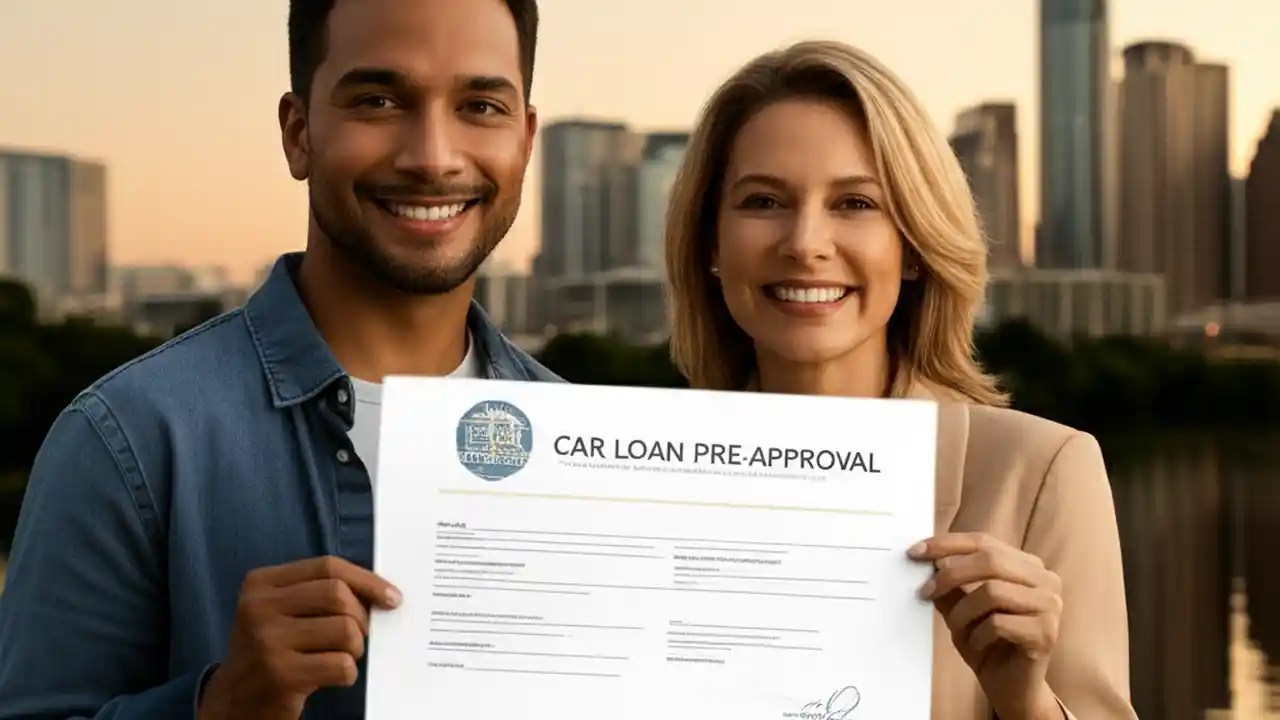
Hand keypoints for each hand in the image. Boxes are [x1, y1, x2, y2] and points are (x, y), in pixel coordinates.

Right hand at [196, 556, 402, 719]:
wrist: (233, 702)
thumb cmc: (271, 652)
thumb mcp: (280, 612)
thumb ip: (318, 593)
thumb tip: (381, 591)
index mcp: (261, 584)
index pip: (328, 566)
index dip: (366, 580)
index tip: (391, 597)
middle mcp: (259, 608)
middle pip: (338, 595)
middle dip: (361, 617)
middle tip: (358, 636)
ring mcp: (267, 641)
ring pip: (345, 630)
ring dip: (354, 648)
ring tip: (339, 657)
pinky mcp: (281, 675)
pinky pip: (341, 664)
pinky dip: (347, 673)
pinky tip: (330, 677)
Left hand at [909, 533, 1063, 719]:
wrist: (1010, 687)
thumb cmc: (988, 643)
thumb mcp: (961, 607)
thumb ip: (949, 582)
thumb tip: (925, 558)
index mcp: (1026, 565)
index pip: (983, 542)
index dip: (947, 544)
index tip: (915, 552)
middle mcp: (1045, 579)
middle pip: (990, 559)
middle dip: (950, 574)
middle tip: (925, 591)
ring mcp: (1050, 605)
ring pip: (992, 591)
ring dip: (963, 612)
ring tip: (958, 629)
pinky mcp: (1046, 632)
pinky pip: (998, 623)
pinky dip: (977, 634)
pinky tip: (978, 645)